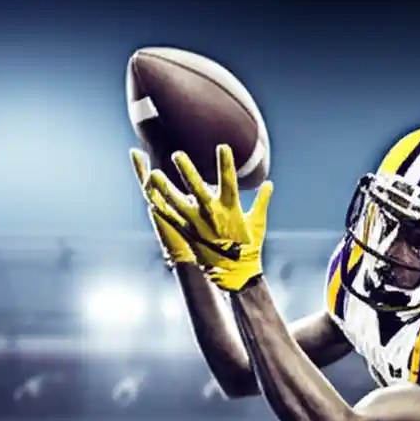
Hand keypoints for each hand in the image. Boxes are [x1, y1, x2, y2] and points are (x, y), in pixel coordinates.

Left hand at [142, 144, 272, 291]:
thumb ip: (262, 201)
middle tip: (177, 154)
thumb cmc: (249, 248)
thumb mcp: (258, 223)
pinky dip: (161, 207)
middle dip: (188, 172)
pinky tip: (149, 196)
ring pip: (177, 203)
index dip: (226, 164)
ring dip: (165, 188)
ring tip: (153, 174)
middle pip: (198, 189)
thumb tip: (269, 184)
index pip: (229, 182)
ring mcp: (197, 224)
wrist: (234, 274)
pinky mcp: (188, 233)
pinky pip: (172, 218)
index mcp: (231, 209)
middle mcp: (212, 215)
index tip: (223, 146)